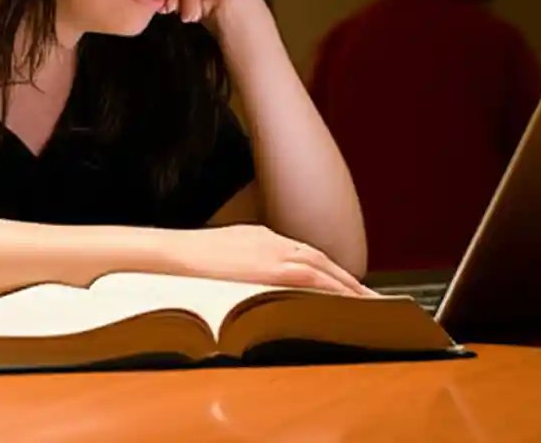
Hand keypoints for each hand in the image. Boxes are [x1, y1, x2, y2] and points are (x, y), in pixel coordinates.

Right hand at [166, 224, 373, 295]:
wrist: (170, 252)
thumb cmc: (184, 259)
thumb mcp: (219, 257)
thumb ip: (241, 265)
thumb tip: (250, 282)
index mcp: (259, 236)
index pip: (303, 254)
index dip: (326, 271)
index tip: (341, 285)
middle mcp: (272, 240)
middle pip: (320, 259)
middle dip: (347, 279)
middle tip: (370, 298)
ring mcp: (274, 251)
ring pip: (323, 268)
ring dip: (349, 286)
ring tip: (370, 303)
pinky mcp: (273, 268)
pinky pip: (314, 278)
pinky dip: (335, 289)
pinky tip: (348, 302)